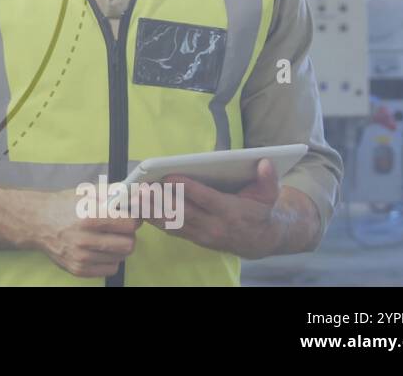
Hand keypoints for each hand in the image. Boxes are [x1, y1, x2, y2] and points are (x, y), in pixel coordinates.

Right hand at [24, 187, 141, 277]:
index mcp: (89, 216)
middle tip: (119, 230)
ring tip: (105, 238)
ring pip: (121, 257)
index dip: (133, 219)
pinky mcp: (78, 269)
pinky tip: (99, 249)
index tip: (129, 218)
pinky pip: (110, 269)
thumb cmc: (64, 205)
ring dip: (118, 248)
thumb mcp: (87, 192)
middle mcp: (85, 239)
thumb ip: (114, 192)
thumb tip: (138, 195)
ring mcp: (81, 257)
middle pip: (129, 245)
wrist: (38, 222)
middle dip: (128, 236)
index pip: (130, 224)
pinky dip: (109, 259)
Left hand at [149, 159, 286, 259]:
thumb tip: (265, 162)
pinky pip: (172, 230)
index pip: (205, 199)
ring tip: (133, 200)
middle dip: (160, 201)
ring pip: (173, 223)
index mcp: (230, 211)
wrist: (261, 240)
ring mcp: (202, 234)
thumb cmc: (261, 211)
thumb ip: (267, 179)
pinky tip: (140, 211)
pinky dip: (155, 221)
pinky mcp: (195, 238)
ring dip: (151, 212)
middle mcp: (214, 225)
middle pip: (183, 213)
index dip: (187, 188)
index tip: (169, 177)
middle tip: (141, 189)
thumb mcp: (269, 194)